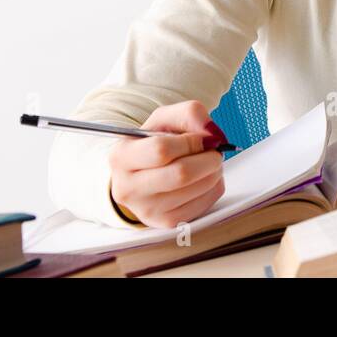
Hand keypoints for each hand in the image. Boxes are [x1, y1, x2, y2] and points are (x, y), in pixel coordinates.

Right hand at [107, 100, 226, 227]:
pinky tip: (205, 178)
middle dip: (208, 159)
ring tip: (209, 162)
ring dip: (214, 172)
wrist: (142, 174)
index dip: (190, 142)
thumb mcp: (165, 119)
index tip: (201, 138)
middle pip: (181, 174)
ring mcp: (146, 210)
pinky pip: (204, 204)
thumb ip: (190, 113)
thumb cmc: (154, 143)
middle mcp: (128, 188)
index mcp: (121, 157)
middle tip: (215, 151)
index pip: (161, 150)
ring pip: (196, 190)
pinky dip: (214, 187)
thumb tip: (212, 133)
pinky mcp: (166, 222)